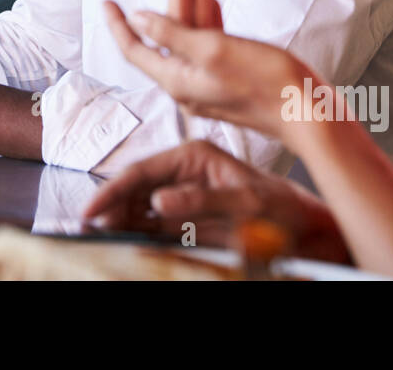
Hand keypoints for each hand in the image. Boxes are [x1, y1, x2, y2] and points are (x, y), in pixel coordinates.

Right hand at [83, 140, 348, 261]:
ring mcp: (184, 189)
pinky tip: (126, 237)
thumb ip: (201, 202)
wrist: (301, 224)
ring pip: (139, 203)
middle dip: (111, 207)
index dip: (112, 191)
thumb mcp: (245, 204)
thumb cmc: (280, 209)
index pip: (141, 171)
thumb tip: (159, 202)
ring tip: (101, 234)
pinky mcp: (187, 210)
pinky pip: (153, 220)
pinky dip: (137, 229)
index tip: (91, 211)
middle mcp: (183, 170)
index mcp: (193, 156)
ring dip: (120, 219)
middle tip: (91, 228)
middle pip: (134, 187)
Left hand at [102, 0, 312, 138]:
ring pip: (191, 33)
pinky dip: (210, 16)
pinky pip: (211, 42)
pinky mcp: (230, 76)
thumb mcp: (213, 49)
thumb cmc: (265, 81)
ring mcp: (209, 80)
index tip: (106, 1)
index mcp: (176, 80)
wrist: (308, 110)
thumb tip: (137, 19)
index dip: (118, 24)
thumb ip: (171, 33)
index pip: (135, 48)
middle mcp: (187, 83)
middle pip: (167, 33)